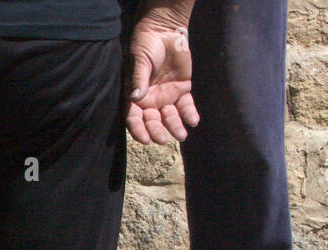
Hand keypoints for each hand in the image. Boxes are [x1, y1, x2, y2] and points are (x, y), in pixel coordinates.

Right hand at [126, 4, 199, 143]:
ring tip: (181, 135)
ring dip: (175, 126)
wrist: (164, 31)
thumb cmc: (146, 45)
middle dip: (157, 131)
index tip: (145, 139)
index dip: (138, 129)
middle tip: (163, 140)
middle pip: (152, 121)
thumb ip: (138, 80)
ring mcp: (166, 96)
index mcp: (134, 96)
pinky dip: (189, 114)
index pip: (134, 117)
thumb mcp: (139, 62)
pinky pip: (186, 105)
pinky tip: (193, 121)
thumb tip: (135, 98)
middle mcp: (149, 100)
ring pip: (170, 116)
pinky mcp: (182, 89)